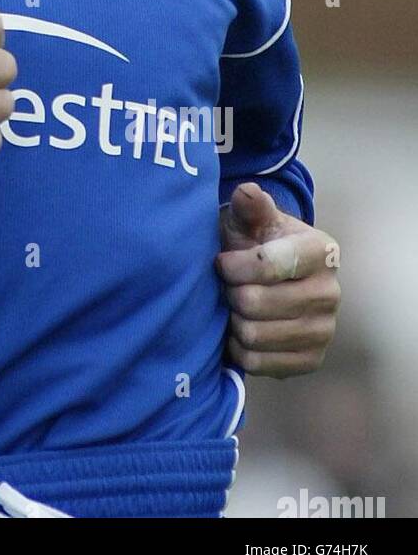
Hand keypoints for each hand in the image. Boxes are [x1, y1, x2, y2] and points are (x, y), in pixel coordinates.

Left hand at [216, 182, 340, 377]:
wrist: (269, 280)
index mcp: (321, 251)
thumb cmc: (255, 244)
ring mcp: (324, 330)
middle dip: (230, 293)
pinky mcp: (311, 360)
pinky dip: (239, 348)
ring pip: (253, 334)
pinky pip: (258, 362)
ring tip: (233, 305)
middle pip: (254, 303)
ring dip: (232, 321)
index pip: (268, 264)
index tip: (222, 262)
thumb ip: (249, 206)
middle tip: (228, 286)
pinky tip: (240, 329)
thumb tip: (246, 192)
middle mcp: (331, 292)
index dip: (234, 265)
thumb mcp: (251, 220)